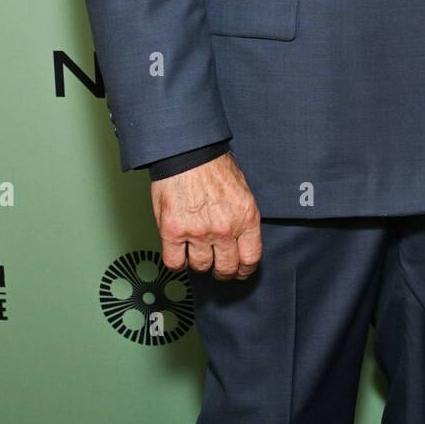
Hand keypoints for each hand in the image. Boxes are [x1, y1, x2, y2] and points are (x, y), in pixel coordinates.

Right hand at [151, 152, 262, 279]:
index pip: (251, 258)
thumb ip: (242, 217)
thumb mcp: (242, 190)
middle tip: (218, 267)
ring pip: (201, 266)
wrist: (188, 152)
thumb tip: (241, 238)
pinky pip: (174, 262)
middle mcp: (225, 228)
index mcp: (246, 217)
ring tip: (196, 252)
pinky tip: (179, 252)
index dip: (245, 269)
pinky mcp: (173, 232)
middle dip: (223, 271)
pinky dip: (176, 262)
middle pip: (226, 268)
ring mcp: (198, 232)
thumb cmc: (213, 166)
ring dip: (199, 263)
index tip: (240, 270)